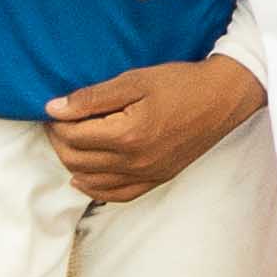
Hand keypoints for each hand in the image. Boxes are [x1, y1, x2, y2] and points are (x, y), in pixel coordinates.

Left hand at [46, 53, 265, 203]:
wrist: (223, 98)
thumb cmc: (180, 84)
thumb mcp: (134, 81)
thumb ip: (92, 97)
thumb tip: (53, 109)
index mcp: (126, 135)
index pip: (73, 136)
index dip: (58, 122)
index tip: (56, 109)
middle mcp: (134, 162)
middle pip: (76, 161)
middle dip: (60, 142)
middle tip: (60, 122)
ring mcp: (147, 174)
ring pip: (91, 181)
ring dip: (73, 163)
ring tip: (71, 142)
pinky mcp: (157, 179)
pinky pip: (117, 195)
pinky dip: (95, 189)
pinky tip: (85, 178)